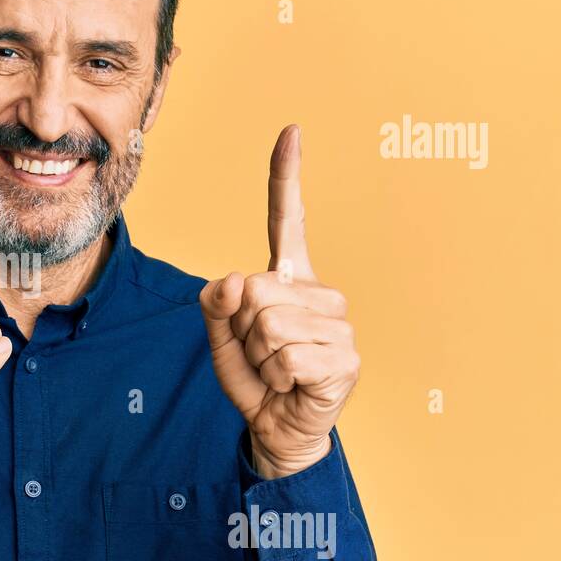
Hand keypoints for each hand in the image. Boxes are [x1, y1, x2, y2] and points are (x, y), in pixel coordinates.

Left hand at [199, 125, 359, 477]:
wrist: (278, 429)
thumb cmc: (255, 378)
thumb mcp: (221, 338)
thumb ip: (216, 304)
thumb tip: (235, 279)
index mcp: (290, 279)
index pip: (286, 220)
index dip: (286, 177)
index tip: (290, 131)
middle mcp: (320, 293)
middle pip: (255, 290)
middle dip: (241, 330)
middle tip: (259, 354)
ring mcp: (338, 324)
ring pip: (269, 324)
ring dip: (258, 358)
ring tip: (276, 371)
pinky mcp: (345, 358)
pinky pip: (287, 355)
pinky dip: (275, 377)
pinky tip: (291, 385)